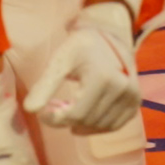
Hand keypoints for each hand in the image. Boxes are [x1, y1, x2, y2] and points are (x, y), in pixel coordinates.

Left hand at [23, 3, 140, 134]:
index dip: (54, 119)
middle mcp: (123, 89)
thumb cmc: (81, 47)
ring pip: (99, 127)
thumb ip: (45, 85)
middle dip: (67, 119)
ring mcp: (132, 98)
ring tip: (69, 107)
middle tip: (56, 106)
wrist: (109, 37)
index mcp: (103, 78)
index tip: (42, 111)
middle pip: (86, 122)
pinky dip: (96, 126)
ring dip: (81, 123)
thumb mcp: (60, 61)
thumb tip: (29, 110)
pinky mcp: (135, 104)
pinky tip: (84, 113)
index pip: (75, 115)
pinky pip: (113, 127)